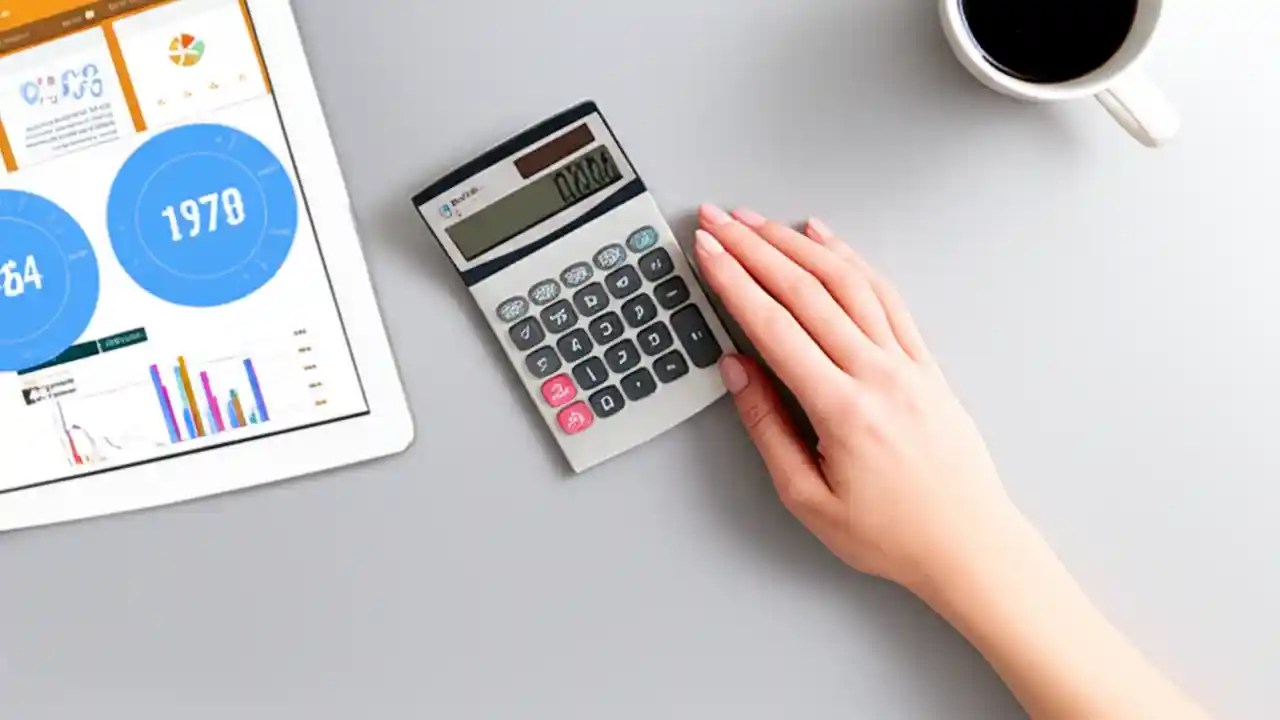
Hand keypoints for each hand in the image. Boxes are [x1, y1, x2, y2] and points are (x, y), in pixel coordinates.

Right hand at [694, 205, 1017, 591]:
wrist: (969, 544)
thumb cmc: (892, 534)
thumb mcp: (808, 498)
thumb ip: (767, 429)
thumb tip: (737, 372)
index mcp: (843, 410)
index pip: (775, 327)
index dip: (734, 282)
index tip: (708, 252)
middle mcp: (878, 374)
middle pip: (806, 291)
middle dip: (754, 247)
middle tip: (718, 220)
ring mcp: (906, 362)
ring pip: (846, 283)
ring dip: (797, 244)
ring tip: (760, 221)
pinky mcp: (925, 362)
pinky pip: (886, 296)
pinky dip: (852, 260)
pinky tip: (827, 240)